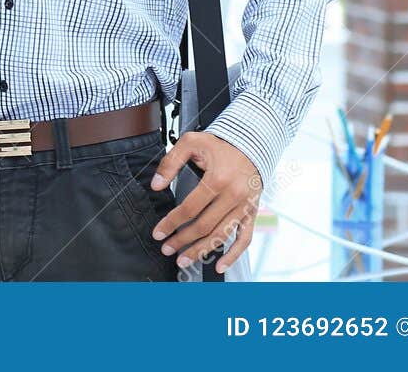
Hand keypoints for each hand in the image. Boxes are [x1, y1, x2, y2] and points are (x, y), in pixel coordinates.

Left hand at [146, 131, 261, 273]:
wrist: (251, 144)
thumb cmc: (220, 144)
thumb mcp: (190, 143)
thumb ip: (170, 163)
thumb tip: (155, 185)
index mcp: (217, 179)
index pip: (189, 208)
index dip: (171, 222)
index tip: (159, 232)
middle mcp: (234, 196)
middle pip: (204, 226)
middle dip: (182, 240)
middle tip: (166, 248)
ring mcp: (245, 206)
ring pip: (222, 236)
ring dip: (202, 251)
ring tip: (184, 260)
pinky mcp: (252, 212)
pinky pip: (245, 238)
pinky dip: (233, 255)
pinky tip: (220, 266)